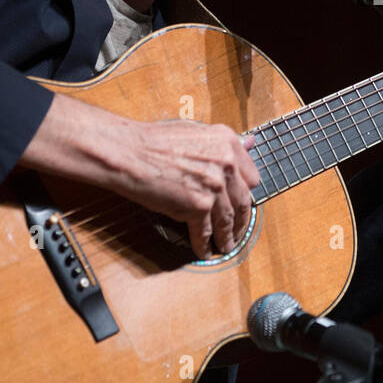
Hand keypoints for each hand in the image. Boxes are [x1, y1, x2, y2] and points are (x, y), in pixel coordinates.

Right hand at [110, 120, 259, 258]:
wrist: (130, 153)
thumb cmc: (155, 141)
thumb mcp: (196, 131)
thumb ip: (225, 143)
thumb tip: (250, 142)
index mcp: (228, 143)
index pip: (252, 177)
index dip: (245, 193)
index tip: (242, 202)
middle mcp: (226, 164)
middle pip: (243, 202)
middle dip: (241, 221)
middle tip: (238, 230)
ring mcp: (214, 186)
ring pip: (226, 221)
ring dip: (226, 237)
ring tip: (225, 246)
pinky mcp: (198, 206)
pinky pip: (205, 233)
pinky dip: (204, 245)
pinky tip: (204, 251)